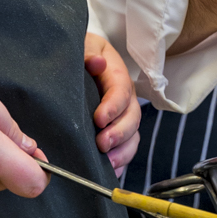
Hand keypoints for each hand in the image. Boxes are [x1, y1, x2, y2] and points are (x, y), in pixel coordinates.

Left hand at [84, 32, 141, 176]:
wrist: (87, 58)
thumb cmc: (84, 53)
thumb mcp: (85, 45)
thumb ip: (89, 53)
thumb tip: (98, 63)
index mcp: (117, 76)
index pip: (121, 92)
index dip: (112, 108)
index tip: (99, 120)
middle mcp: (125, 99)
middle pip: (132, 118)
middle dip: (119, 134)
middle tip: (102, 144)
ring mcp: (123, 117)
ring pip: (132, 137)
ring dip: (122, 152)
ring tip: (107, 163)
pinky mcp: (118, 130)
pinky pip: (125, 149)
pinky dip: (120, 162)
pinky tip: (110, 172)